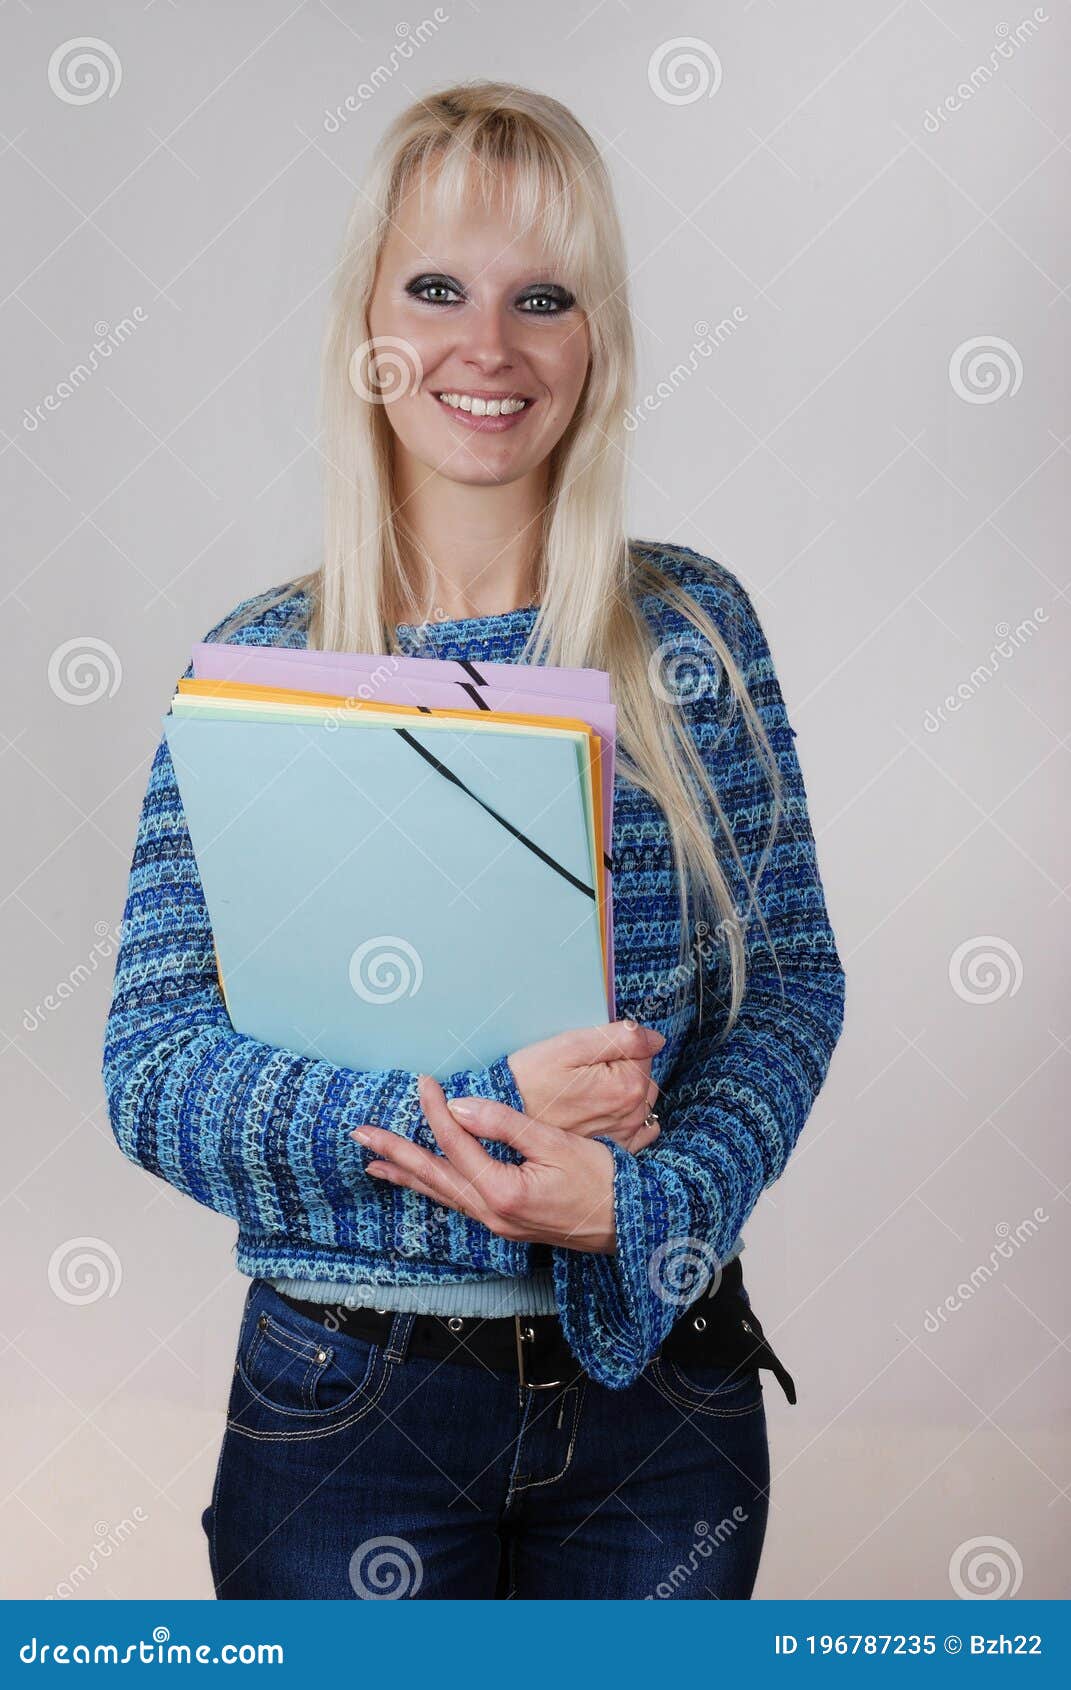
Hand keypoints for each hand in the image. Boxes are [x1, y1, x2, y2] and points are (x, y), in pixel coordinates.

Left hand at [351, 1075, 616, 1252]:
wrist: (632, 1226)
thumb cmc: (603, 1182)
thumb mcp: (557, 1145)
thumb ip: (505, 1125)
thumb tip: (460, 1106)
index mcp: (502, 1191)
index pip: (457, 1143)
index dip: (436, 1109)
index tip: (423, 1081)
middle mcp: (492, 1212)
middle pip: (433, 1175)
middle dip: (395, 1151)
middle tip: (360, 1133)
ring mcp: (497, 1221)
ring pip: (441, 1193)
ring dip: (406, 1173)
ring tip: (374, 1161)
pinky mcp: (506, 1222)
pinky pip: (457, 1202)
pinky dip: (433, 1189)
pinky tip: (423, 1183)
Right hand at [507, 1020, 665, 1151]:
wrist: (501, 1119)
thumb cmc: (529, 1080)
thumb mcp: (568, 1046)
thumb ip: (618, 1038)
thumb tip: (656, 1038)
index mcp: (627, 1086)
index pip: (642, 1049)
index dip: (615, 1044)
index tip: (587, 1053)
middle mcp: (632, 1114)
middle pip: (643, 1074)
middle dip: (623, 1066)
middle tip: (583, 1071)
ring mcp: (624, 1134)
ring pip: (641, 1098)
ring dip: (624, 1090)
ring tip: (587, 1090)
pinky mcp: (614, 1148)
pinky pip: (640, 1129)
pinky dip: (629, 1117)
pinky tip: (604, 1111)